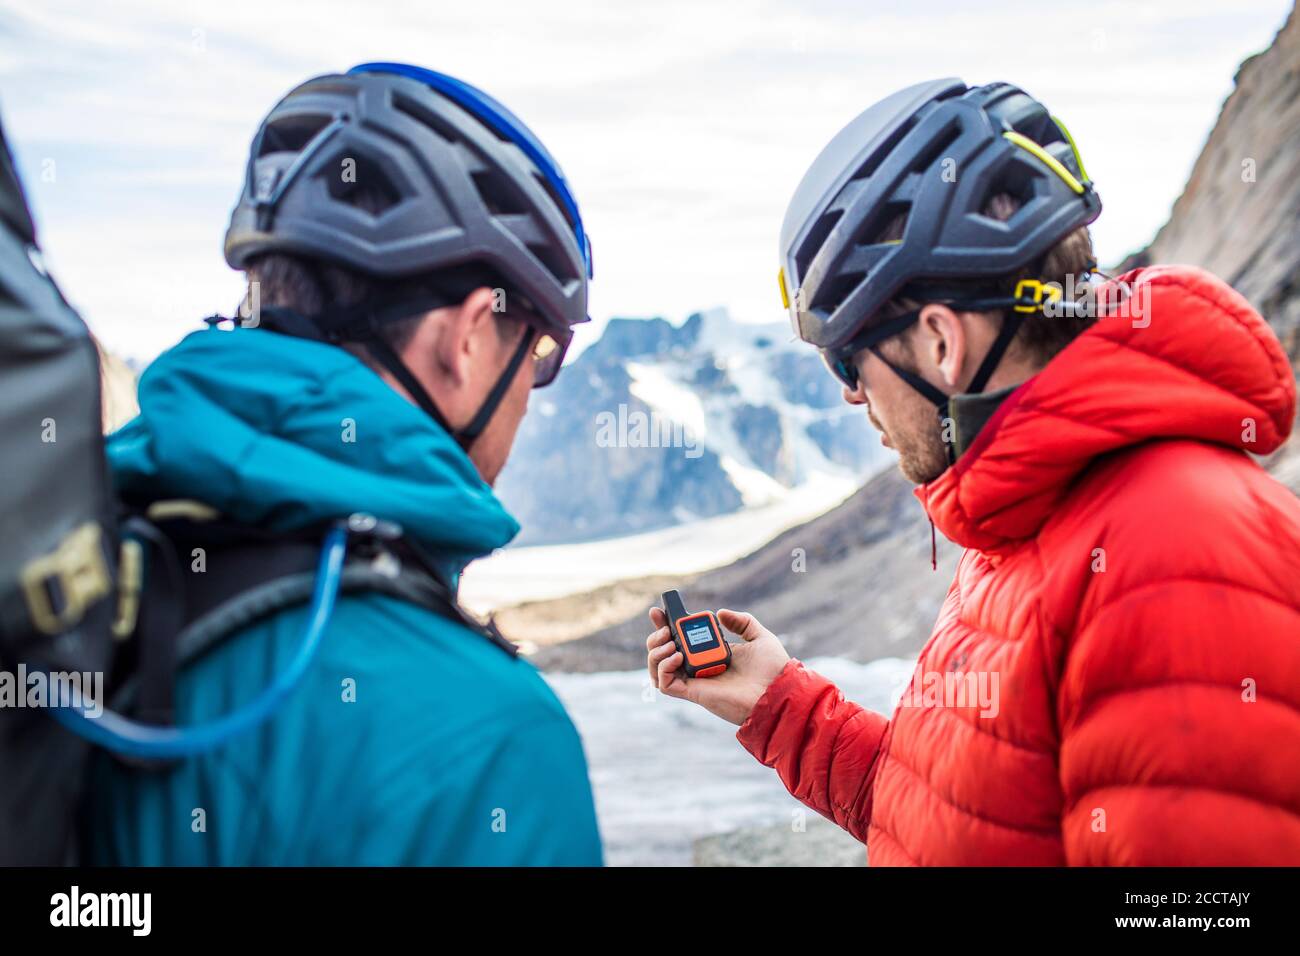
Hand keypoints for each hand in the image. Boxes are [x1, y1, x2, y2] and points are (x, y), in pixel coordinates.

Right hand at [646, 606, 790, 725]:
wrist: (779, 691)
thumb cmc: (773, 669)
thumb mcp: (759, 637)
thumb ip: (742, 621)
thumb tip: (720, 613)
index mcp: (710, 653)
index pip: (680, 639)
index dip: (664, 625)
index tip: (658, 611)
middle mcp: (698, 667)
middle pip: (662, 653)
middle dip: (655, 637)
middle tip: (666, 629)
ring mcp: (694, 681)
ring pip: (658, 669)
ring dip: (656, 653)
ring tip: (671, 644)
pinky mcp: (694, 694)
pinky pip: (665, 685)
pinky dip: (663, 668)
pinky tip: (677, 657)